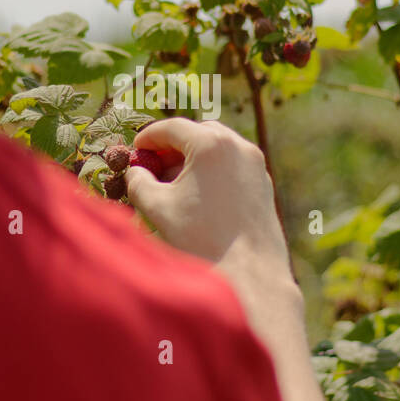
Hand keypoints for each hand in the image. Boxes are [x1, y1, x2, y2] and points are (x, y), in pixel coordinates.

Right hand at [125, 118, 290, 285]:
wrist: (250, 272)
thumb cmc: (201, 238)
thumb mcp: (157, 207)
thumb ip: (139, 182)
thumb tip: (135, 172)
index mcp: (211, 144)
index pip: (172, 127)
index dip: (149, 137)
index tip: (136, 149)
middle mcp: (238, 146)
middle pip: (198, 133)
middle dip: (173, 146)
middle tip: (154, 165)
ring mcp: (255, 165)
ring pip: (218, 149)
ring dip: (194, 159)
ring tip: (174, 185)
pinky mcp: (264, 184)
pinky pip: (233, 166)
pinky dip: (213, 172)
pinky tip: (198, 197)